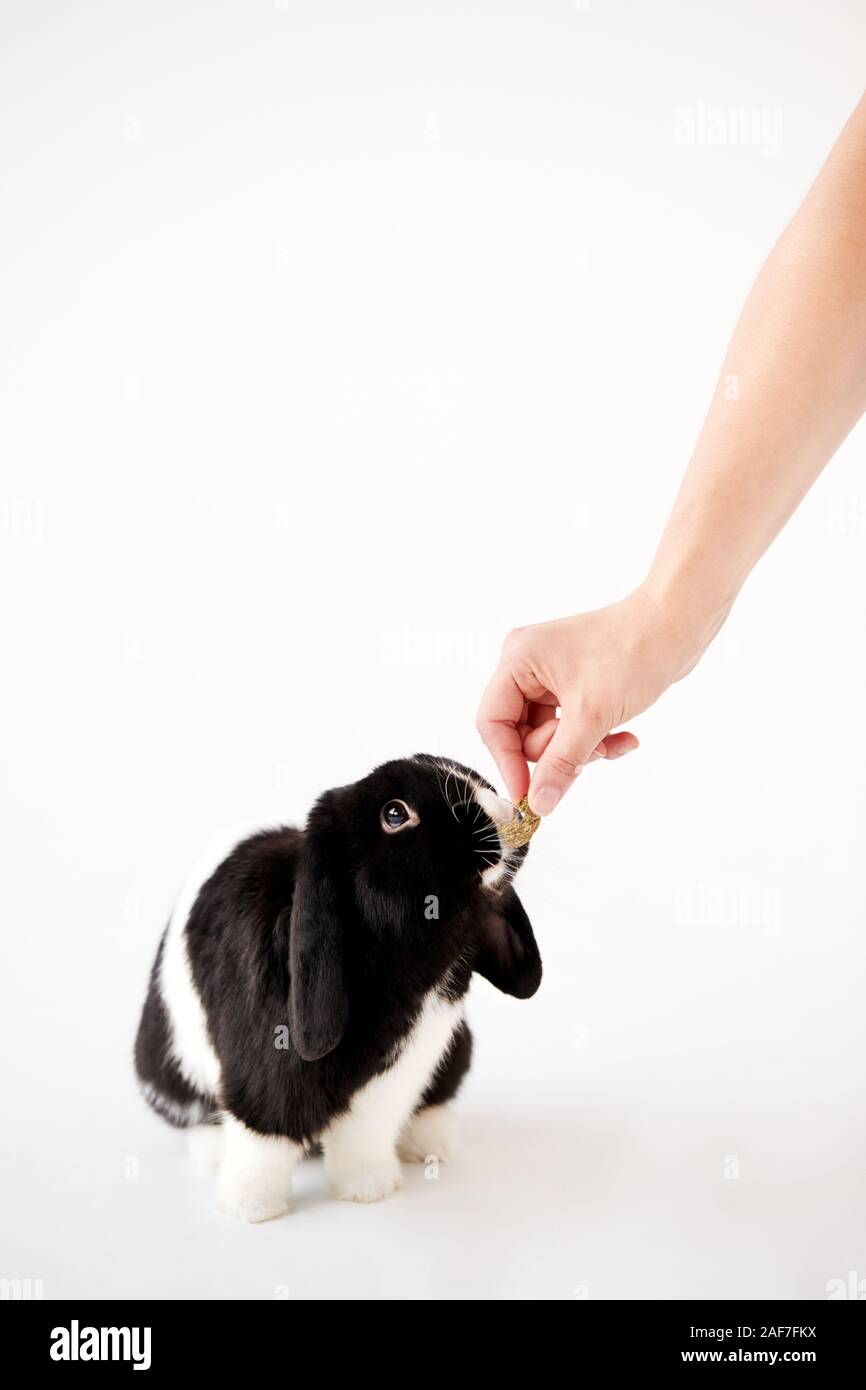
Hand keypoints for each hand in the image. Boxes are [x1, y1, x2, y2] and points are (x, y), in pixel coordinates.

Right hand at [476, 587, 696, 814]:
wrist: (677, 627)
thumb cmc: (632, 653)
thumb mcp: (591, 717)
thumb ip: (560, 763)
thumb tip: (539, 803)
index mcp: (518, 660)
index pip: (493, 722)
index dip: (508, 761)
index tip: (528, 795)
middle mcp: (528, 665)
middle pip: (521, 732)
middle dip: (557, 751)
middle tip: (589, 751)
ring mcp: (552, 675)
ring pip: (550, 735)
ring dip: (581, 748)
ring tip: (612, 742)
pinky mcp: (575, 684)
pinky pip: (572, 726)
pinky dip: (595, 737)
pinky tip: (626, 738)